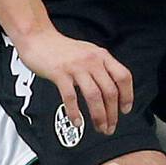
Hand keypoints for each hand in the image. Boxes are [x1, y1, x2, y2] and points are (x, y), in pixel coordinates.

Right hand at [15, 26, 133, 133]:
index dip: (127, 95)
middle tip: (111, 126)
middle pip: (110, 91)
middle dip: (112, 113)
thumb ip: (101, 68)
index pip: (123, 77)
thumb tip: (112, 91)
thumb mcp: (88, 52)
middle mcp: (92, 61)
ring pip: (94, 96)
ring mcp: (76, 67)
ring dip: (99, 116)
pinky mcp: (59, 74)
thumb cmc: (62, 48)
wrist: (38, 38)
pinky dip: (75, 112)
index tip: (125, 109)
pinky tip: (77, 121)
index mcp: (102, 56)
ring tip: (99, 127)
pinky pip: (70, 97)